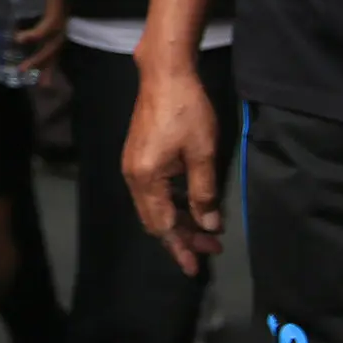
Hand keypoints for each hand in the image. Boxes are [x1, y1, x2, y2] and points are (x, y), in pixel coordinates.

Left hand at [13, 0, 68, 73]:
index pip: (51, 22)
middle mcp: (64, 11)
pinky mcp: (62, 23)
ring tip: (40, 84)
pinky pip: (58, 45)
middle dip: (40, 57)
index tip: (17, 39)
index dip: (36, 33)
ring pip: (58, 46)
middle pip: (56, 40)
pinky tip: (45, 80)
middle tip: (22, 69)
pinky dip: (52, 63)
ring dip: (48, 65)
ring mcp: (65, 18)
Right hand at [121, 61, 221, 274]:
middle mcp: (133, 176)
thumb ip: (204, 193)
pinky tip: (191, 204)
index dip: (180, 247)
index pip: (163, 225)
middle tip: (210, 248)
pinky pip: (152, 192)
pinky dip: (171, 204)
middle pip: (154, 220)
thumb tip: (209, 225)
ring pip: (153, 207)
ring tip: (206, 229)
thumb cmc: (186, 112)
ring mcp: (132, 166)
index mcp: (146, 178)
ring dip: (178, 221)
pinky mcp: (138, 156)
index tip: (196, 267)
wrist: (164, 75)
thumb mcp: (202, 154)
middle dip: (181, 237)